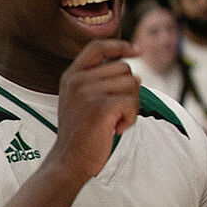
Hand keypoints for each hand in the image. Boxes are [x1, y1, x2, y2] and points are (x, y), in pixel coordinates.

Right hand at [49, 38, 139, 180]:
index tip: (137, 50)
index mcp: (71, 76)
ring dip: (131, 105)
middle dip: (129, 90)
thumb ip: (99, 82)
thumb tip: (135, 74)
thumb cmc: (81, 134)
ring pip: (132, 84)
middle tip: (115, 112)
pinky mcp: (101, 107)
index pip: (97, 47)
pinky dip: (131, 118)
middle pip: (124, 68)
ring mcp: (87, 92)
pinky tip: (116, 129)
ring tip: (114, 121)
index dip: (120, 45)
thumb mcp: (82, 101)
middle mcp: (77, 80)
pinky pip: (133, 102)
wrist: (69, 160)